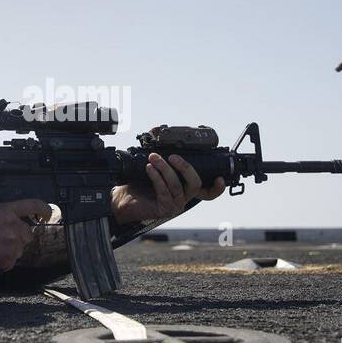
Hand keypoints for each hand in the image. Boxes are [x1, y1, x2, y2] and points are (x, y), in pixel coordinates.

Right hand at [0, 198, 53, 279]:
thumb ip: (4, 214)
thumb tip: (15, 218)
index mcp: (6, 211)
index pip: (33, 205)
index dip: (44, 209)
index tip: (48, 214)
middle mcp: (12, 224)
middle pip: (28, 234)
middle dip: (18, 239)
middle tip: (0, 241)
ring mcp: (12, 242)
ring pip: (20, 249)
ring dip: (10, 251)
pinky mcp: (10, 257)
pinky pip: (13, 262)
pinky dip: (4, 263)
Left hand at [111, 153, 226, 225]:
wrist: (122, 199)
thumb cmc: (138, 183)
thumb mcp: (154, 168)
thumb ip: (164, 157)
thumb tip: (161, 133)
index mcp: (184, 190)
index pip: (207, 193)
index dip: (216, 188)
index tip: (219, 178)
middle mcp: (182, 199)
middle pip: (195, 184)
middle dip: (186, 167)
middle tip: (173, 156)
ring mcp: (173, 205)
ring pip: (177, 185)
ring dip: (165, 168)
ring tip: (154, 158)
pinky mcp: (162, 209)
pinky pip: (163, 190)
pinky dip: (156, 177)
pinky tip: (149, 168)